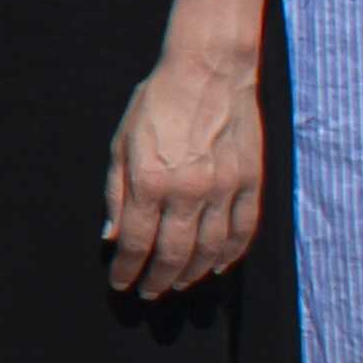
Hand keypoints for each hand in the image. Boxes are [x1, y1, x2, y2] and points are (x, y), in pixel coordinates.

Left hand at [104, 55, 266, 301]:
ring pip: (210, 251)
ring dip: (191, 274)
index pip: (136, 243)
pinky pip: (243, 231)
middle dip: (157, 280)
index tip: (121, 282)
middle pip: (173, 255)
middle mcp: (189, 191)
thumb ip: (116, 193)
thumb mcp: (122, 143)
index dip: (127, 270)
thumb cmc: (158, 103)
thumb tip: (112, 237)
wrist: (209, 70)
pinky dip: (230, 255)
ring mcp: (224, 189)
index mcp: (151, 181)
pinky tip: (216, 266)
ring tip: (178, 283)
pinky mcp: (251, 182)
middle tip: (149, 292)